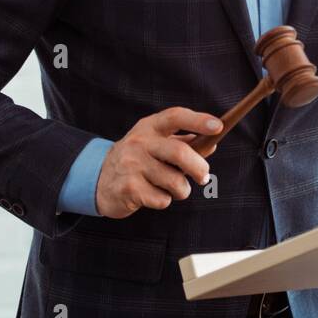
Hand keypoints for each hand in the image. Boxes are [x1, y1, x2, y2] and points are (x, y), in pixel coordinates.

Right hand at [95, 107, 219, 217]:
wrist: (98, 180)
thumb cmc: (138, 159)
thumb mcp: (156, 144)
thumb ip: (184, 143)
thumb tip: (212, 144)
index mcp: (149, 127)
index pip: (175, 116)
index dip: (198, 120)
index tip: (218, 127)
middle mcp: (139, 143)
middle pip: (179, 152)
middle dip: (199, 168)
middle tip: (204, 177)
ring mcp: (131, 165)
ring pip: (175, 181)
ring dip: (182, 190)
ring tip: (174, 188)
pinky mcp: (128, 188)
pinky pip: (162, 199)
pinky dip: (165, 201)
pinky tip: (153, 195)